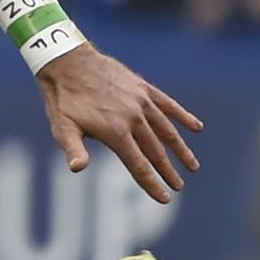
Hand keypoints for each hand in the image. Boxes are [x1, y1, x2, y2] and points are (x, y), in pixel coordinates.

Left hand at [37, 46, 202, 203]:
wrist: (68, 61)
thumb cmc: (63, 99)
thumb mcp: (62, 127)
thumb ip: (73, 149)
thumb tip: (77, 168)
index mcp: (115, 132)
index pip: (139, 165)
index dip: (152, 183)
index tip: (165, 198)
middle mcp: (133, 118)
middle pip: (156, 151)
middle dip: (168, 171)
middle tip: (178, 187)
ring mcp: (141, 102)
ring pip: (167, 130)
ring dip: (180, 149)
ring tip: (192, 166)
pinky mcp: (143, 88)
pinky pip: (168, 105)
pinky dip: (183, 116)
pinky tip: (197, 127)